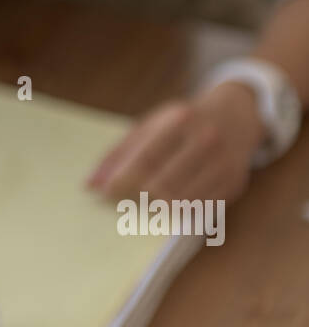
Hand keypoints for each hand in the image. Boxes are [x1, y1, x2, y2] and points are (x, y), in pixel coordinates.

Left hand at [86, 83, 264, 205]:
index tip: (105, 193)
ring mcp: (224, 163)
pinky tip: (172, 202)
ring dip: (158, 207)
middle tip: (125, 199)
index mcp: (181, 120)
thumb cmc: (183, 122)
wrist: (235, 115)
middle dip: (138, 196)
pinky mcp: (234, 184)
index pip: (146, 158)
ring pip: (181, 202)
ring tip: (148, 199)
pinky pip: (199, 209)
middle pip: (163, 184)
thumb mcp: (151, 125)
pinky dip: (180, 211)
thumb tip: (91, 184)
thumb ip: (120, 152)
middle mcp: (207, 140)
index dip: (122, 180)